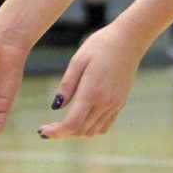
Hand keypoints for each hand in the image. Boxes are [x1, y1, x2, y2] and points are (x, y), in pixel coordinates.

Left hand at [37, 24, 144, 139]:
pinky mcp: (120, 103)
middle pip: (81, 130)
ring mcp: (114, 104)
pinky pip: (104, 125)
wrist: (129, 40)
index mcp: (92, 92)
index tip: (42, 132)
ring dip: (76, 132)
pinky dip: (90, 128)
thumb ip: (67, 86)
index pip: (72, 123)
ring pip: (92, 131)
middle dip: (62, 132)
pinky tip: (81, 119)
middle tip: (47, 127)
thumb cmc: (101, 45)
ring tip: (62, 124)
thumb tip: (55, 107)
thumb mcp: (78, 60)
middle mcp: (105, 102)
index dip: (56, 132)